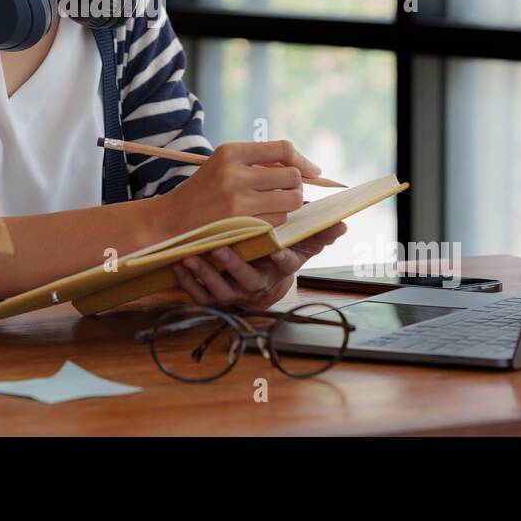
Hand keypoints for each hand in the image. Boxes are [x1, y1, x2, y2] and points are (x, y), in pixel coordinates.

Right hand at [159, 140, 323, 231]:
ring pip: (290, 200)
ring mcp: (238, 199)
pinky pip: (278, 220)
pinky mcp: (241, 223)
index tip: (313, 171)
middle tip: (288, 193)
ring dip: (288, 205)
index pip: (283, 149)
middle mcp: (235, 172)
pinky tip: (261, 220)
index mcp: (231, 151)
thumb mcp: (222, 165)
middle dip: (297, 186)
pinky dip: (276, 221)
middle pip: (293, 176)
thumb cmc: (202, 192)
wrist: (171, 221)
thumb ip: (257, 162)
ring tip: (273, 207)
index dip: (303, 160)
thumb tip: (301, 167)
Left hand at [170, 222, 347, 309]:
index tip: (275, 249)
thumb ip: (316, 233)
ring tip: (190, 255)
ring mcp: (234, 292)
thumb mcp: (298, 244)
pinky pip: (199, 295)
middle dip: (234, 266)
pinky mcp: (213, 297)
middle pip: (247, 280)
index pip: (283, 265)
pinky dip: (187, 282)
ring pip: (219, 290)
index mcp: (278, 269)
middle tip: (221, 248)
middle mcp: (257, 283)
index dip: (280, 259)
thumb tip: (342, 223)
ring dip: (205, 274)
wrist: (257, 277)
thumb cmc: (277, 252)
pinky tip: (178, 265)